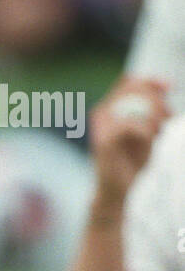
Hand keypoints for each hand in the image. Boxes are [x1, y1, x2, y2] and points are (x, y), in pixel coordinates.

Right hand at [89, 77, 169, 208]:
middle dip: (156, 98)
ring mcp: (100, 126)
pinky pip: (131, 125)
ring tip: (161, 130)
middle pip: (131, 88)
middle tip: (169, 115)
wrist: (116, 191)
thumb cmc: (131, 163)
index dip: (150, 80)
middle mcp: (101, 113)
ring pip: (133, 104)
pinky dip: (147, 130)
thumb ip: (150, 110)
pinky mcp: (104, 140)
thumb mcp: (145, 130)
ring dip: (154, 115)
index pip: (128, 81)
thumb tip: (166, 88)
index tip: (170, 88)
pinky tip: (153, 139)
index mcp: (108, 108)